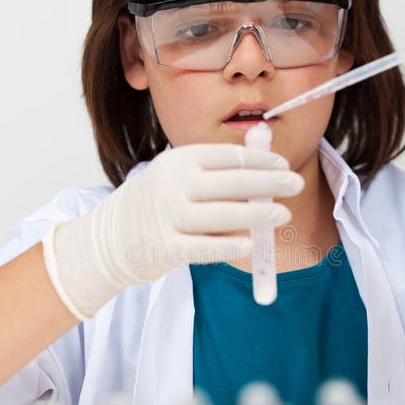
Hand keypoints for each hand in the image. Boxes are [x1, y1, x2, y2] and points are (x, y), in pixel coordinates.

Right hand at [42, 143, 303, 319]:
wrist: (109, 237)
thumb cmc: (156, 204)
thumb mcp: (177, 175)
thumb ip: (215, 172)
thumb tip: (265, 170)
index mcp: (179, 160)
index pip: (229, 156)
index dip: (260, 159)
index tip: (283, 164)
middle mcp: (174, 184)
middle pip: (231, 181)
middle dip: (269, 182)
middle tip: (296, 183)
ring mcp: (169, 216)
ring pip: (223, 214)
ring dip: (257, 213)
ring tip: (283, 215)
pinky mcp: (165, 248)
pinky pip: (204, 246)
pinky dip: (229, 245)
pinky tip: (251, 244)